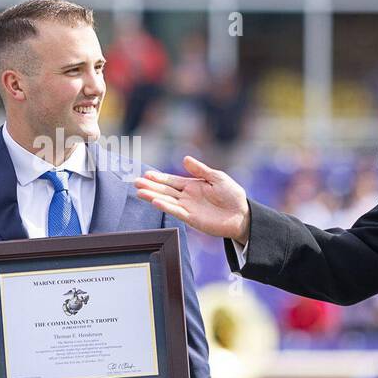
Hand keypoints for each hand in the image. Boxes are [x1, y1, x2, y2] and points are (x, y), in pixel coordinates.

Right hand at [135, 156, 250, 244]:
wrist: (242, 215)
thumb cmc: (232, 195)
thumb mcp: (217, 177)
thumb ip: (200, 170)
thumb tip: (184, 158)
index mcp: (192, 185)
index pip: (171, 180)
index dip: (159, 177)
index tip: (146, 174)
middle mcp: (187, 196)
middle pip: (165, 190)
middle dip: (150, 186)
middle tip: (136, 182)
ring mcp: (188, 208)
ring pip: (166, 201)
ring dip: (153, 196)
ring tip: (139, 192)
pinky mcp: (191, 219)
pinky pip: (176, 211)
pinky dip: (165, 207)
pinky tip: (155, 201)